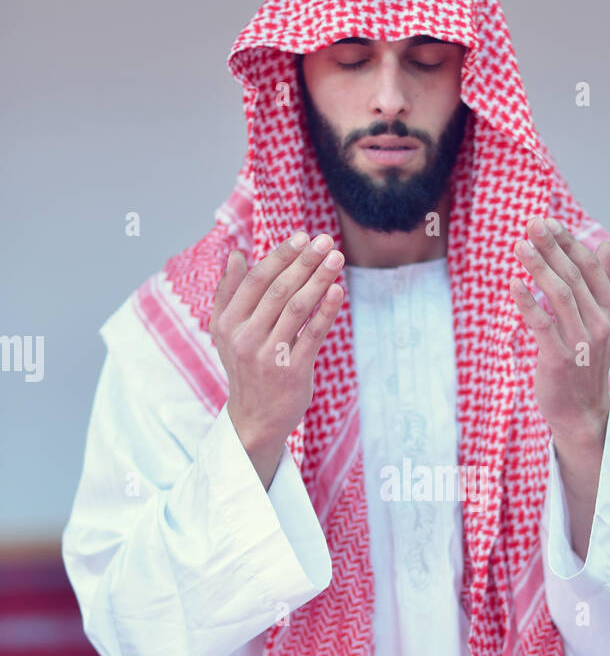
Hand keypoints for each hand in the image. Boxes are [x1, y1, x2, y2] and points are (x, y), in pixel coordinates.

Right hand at [209, 231, 344, 487]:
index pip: (255, 280)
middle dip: (304, 262)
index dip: (280, 256)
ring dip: (318, 279)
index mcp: (227, 323)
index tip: (302, 236)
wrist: (254, 419)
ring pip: (296, 309)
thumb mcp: (226, 332)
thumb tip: (236, 253)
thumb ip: (228, 292)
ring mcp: (267, 356)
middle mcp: (244, 338)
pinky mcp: (292, 371)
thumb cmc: (245, 367)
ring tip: (336, 258)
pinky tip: (338, 291)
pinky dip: (325, 311)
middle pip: (278, 290)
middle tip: (327, 240)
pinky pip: (312, 335)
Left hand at [510, 215, 609, 444]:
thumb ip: (608, 283)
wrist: (582, 410)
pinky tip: (514, 284)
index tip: (549, 221)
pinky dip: (528, 302)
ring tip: (520, 246)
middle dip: (552, 246)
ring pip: (560, 294)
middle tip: (531, 223)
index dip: (569, 241)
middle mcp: (602, 324)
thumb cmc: (588, 361)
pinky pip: (542, 324)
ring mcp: (582, 342)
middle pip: (574, 275)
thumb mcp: (607, 322)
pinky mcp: (559, 359)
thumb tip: (607, 245)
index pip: (591, 266)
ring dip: (539, 267)